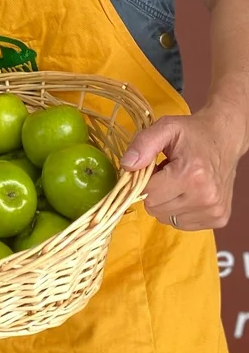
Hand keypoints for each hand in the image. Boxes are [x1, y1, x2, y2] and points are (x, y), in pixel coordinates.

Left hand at [121, 109, 243, 230]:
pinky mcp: (219, 219)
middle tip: (165, 173)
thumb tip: (126, 165)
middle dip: (153, 191)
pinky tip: (186, 192)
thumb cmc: (192, 133)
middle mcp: (205, 198)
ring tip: (177, 181)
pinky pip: (182, 223)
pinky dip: (177, 210)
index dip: (143, 179)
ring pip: (167, 218)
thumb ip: (143, 145)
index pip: (148, 193)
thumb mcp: (165, 128)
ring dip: (165, 202)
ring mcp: (214, 211)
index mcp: (191, 175)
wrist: (225, 139)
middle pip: (155, 208)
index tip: (152, 167)